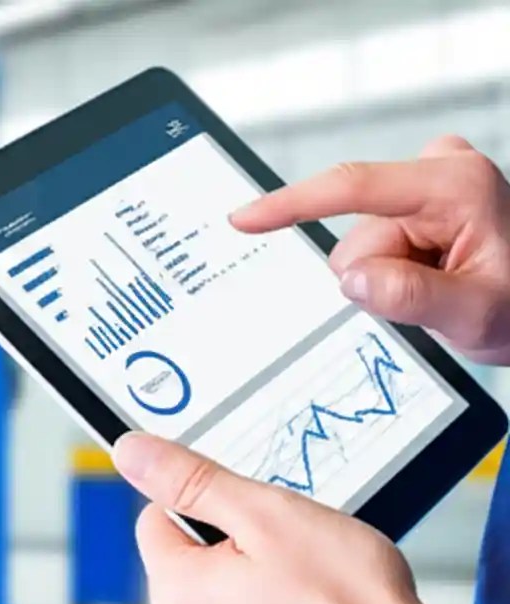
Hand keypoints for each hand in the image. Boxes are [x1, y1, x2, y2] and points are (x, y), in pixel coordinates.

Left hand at [112, 432, 454, 603]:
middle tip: (291, 554)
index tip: (249, 512)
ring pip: (221, 602)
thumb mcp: (265, 515)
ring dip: (256, 590)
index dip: (207, 505)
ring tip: (310, 593)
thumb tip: (133, 454)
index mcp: (174, 594)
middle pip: (189, 563)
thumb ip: (191, 481)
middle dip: (233, 548)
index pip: (156, 518)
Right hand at [231, 135, 509, 364]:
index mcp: (455, 184)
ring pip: (362, 245)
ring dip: (390, 277)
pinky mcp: (422, 196)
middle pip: (358, 235)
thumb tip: (353, 278)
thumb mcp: (476, 315)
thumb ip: (412, 296)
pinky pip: (374, 240)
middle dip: (378, 276)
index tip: (245, 219)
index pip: (353, 187)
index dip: (292, 205)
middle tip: (434, 301)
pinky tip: (435, 275)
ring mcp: (431, 181)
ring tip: (442, 288)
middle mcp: (441, 170)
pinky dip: (395, 268)